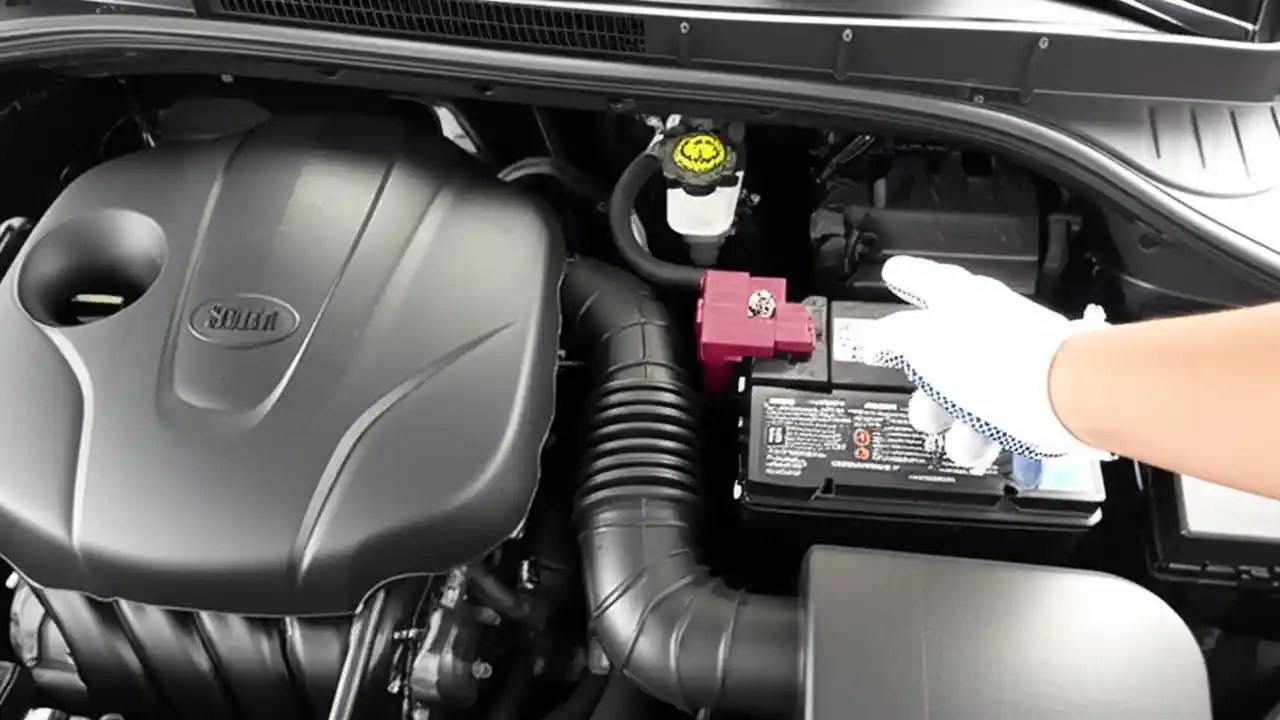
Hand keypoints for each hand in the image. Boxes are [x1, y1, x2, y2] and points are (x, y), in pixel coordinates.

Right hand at [851, 257, 1110, 467]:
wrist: (1066, 396)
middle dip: (925, 386)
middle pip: (939, 351)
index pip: (924, 278)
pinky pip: (997, 418)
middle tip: (920, 400)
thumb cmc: (999, 361)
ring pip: (965, 393)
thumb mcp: (925, 342)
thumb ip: (893, 336)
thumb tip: (872, 336)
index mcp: (960, 299)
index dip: (905, 278)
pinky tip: (984, 446)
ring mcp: (1011, 358)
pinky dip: (987, 435)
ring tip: (958, 437)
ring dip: (955, 421)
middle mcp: (986, 323)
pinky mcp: (1032, 394)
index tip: (893, 276)